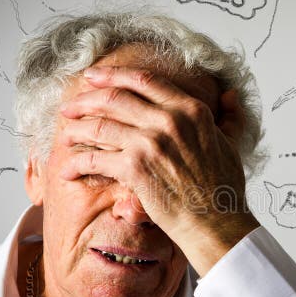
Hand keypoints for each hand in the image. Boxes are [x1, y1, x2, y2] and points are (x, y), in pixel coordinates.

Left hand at [58, 65, 259, 275]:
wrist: (216, 221)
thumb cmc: (223, 188)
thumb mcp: (230, 143)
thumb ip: (229, 116)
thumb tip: (230, 95)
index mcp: (190, 109)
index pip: (144, 80)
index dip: (113, 75)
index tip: (93, 77)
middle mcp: (169, 120)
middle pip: (114, 98)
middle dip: (85, 100)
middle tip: (69, 107)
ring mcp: (150, 142)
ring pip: (99, 126)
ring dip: (76, 130)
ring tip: (65, 136)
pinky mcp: (134, 168)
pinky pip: (95, 159)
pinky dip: (77, 163)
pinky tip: (69, 169)